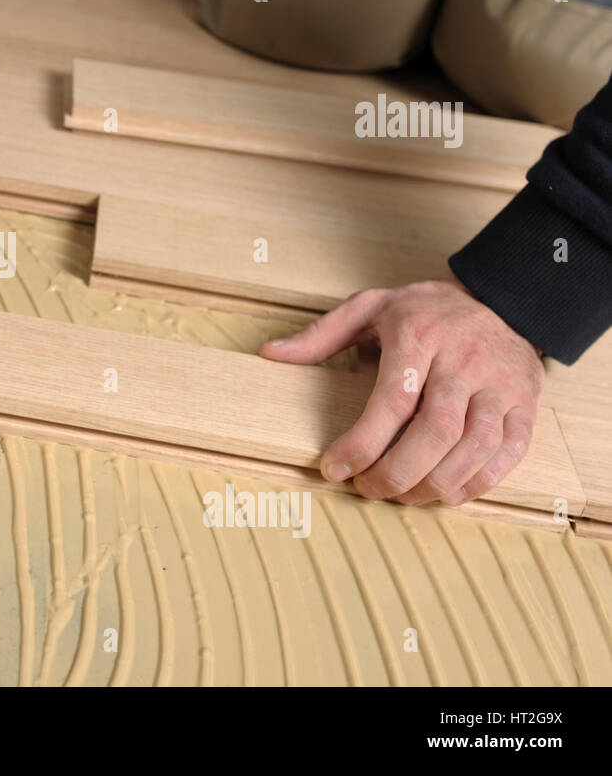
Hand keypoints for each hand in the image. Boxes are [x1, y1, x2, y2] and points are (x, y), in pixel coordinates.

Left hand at [258, 277, 543, 505]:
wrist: (499, 300)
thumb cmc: (424, 311)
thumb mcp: (369, 307)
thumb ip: (319, 334)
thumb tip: (269, 353)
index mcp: (419, 336)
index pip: (391, 400)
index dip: (361, 443)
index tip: (333, 469)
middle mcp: (463, 360)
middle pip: (434, 432)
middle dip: (396, 473)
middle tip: (368, 490)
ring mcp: (500, 384)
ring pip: (474, 447)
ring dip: (435, 484)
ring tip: (403, 495)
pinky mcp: (526, 404)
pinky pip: (508, 453)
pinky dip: (477, 482)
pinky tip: (446, 492)